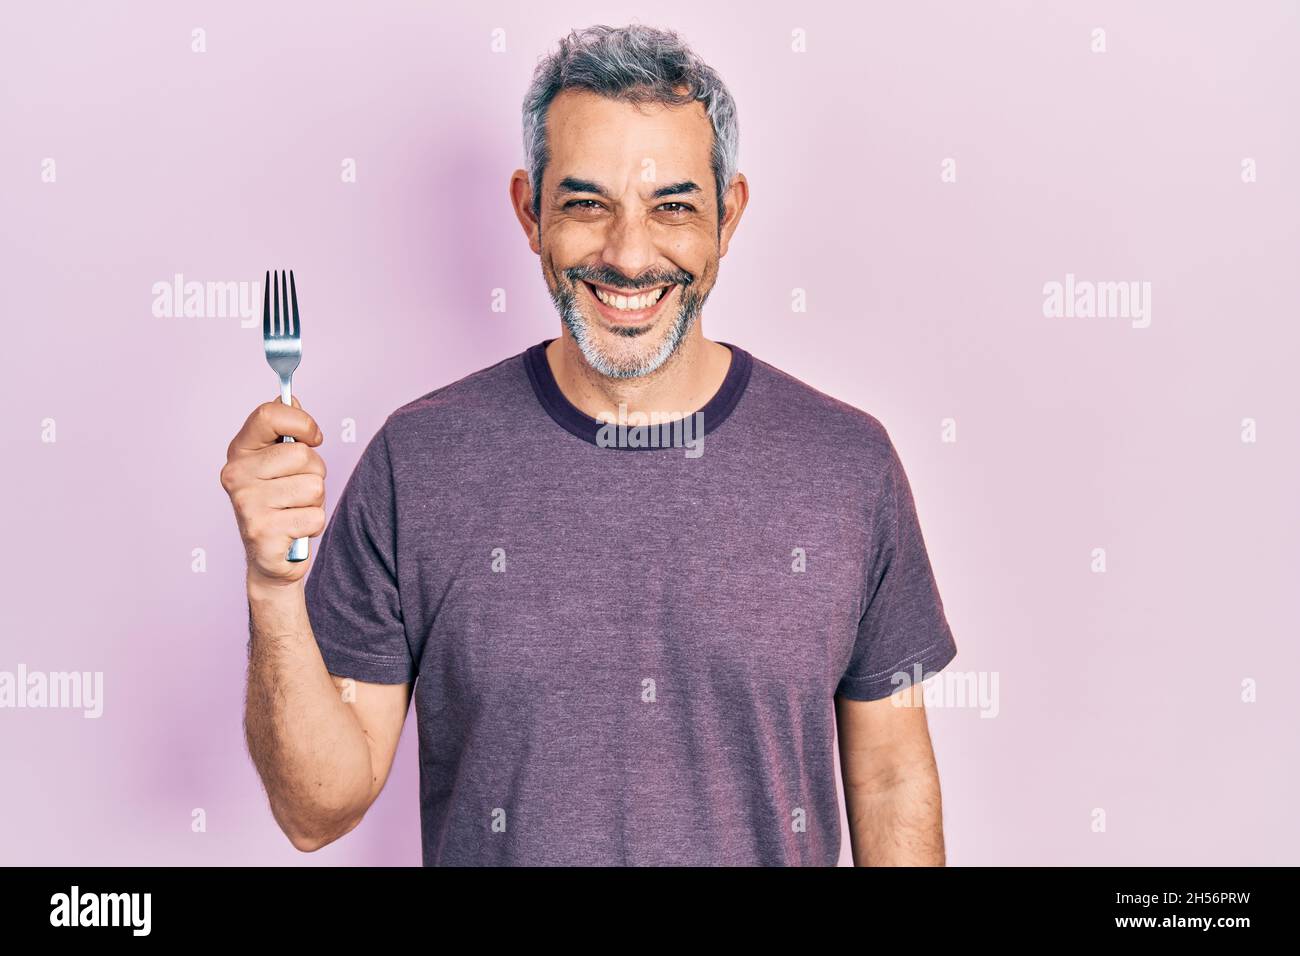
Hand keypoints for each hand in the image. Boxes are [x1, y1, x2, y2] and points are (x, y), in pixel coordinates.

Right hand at [220, 395, 326, 588]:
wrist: (271, 560)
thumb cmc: (283, 506)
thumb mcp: (283, 465)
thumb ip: (287, 432)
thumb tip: (291, 398)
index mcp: (240, 452)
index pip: (269, 415)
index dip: (302, 423)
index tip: (313, 438)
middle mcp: (236, 474)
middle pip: (303, 454)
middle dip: (315, 473)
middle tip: (298, 491)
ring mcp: (246, 504)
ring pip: (313, 486)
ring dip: (315, 502)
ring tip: (295, 511)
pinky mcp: (262, 532)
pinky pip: (314, 516)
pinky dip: (313, 526)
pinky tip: (293, 531)